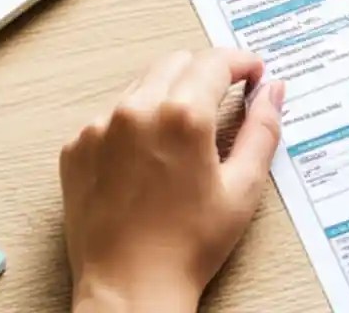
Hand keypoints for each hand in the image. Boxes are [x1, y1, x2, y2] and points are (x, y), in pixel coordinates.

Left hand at [61, 49, 286, 312]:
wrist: (130, 288)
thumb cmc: (187, 247)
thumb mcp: (243, 188)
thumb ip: (263, 129)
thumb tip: (272, 91)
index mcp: (182, 116)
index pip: (215, 61)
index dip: (241, 62)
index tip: (251, 72)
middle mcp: (136, 111)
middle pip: (178, 62)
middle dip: (205, 73)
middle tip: (223, 100)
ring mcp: (100, 127)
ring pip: (142, 85)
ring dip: (168, 95)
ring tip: (184, 138)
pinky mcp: (76, 146)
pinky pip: (111, 115)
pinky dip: (134, 123)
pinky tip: (148, 158)